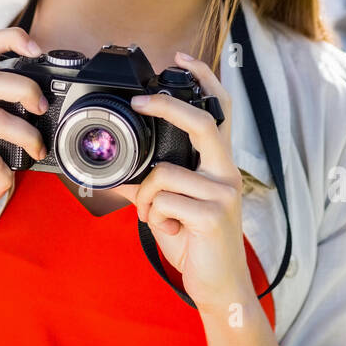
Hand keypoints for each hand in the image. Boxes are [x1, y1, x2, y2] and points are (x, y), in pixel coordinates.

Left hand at [131, 52, 253, 311]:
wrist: (219, 287)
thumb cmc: (197, 244)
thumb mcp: (172, 209)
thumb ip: (151, 186)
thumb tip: (119, 175)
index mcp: (219, 165)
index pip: (219, 111)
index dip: (204, 80)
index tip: (182, 58)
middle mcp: (226, 173)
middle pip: (202, 123)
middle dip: (167, 106)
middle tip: (140, 101)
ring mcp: (222, 193)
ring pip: (164, 173)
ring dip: (145, 196)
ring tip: (154, 216)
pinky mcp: (212, 215)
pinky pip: (163, 200)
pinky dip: (154, 215)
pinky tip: (169, 229)